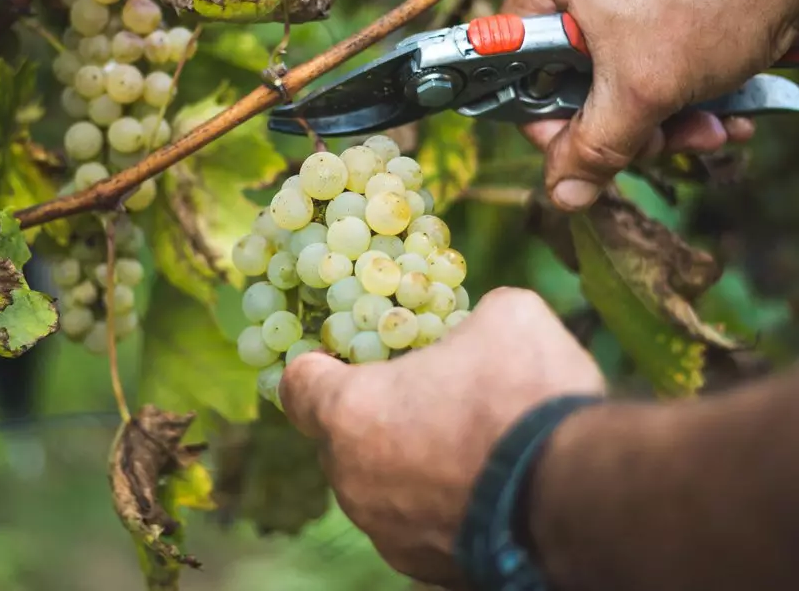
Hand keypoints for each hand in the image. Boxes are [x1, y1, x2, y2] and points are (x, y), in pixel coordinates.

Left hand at [278, 288, 605, 586]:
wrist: (583, 496)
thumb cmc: (526, 397)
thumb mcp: (507, 316)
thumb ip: (471, 317)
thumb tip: (482, 326)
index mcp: (349, 413)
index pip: (297, 384)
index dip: (321, 365)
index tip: (349, 357)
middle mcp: (352, 481)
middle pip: (342, 437)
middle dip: (378, 414)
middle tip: (430, 395)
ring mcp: (387, 533)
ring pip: (380, 485)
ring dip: (411, 462)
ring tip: (471, 444)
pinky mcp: (427, 569)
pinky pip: (418, 523)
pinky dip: (442, 504)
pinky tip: (489, 487)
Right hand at [502, 0, 798, 211]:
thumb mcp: (642, 87)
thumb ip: (594, 148)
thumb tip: (561, 196)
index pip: (516, 65)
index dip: (543, 117)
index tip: (577, 150)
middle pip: (576, 86)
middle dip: (625, 128)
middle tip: (658, 143)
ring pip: (623, 87)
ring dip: (667, 125)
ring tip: (712, 132)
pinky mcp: (677, 9)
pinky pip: (660, 71)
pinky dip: (690, 102)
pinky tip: (729, 116)